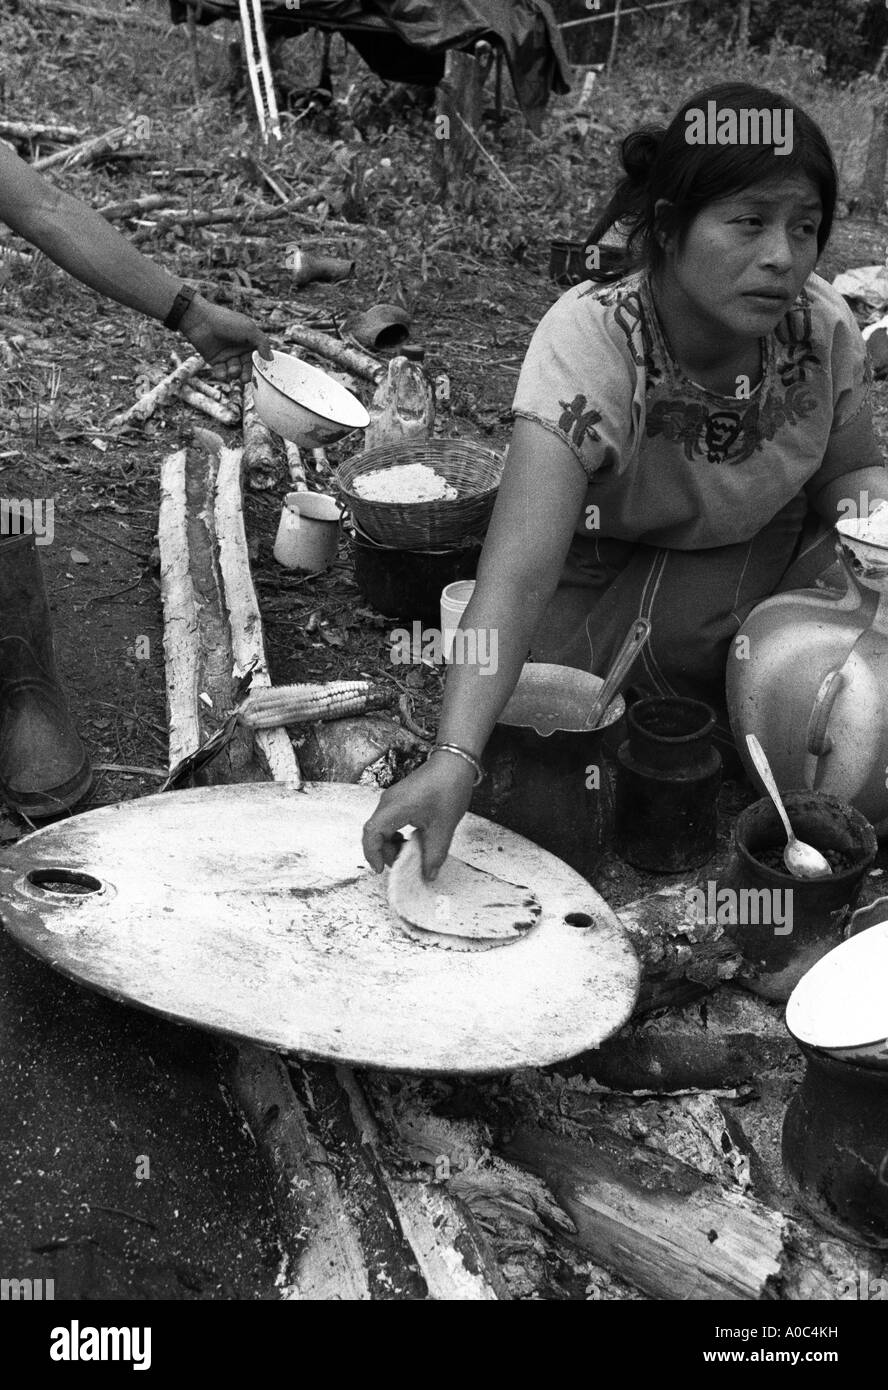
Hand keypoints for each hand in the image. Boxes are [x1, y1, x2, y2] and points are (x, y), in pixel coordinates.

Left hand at [180, 296, 272, 381]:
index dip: (259, 366)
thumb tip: (271, 359)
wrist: (200, 321)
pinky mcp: (215, 361)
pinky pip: (222, 372)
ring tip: (231, 370)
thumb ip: (262, 344)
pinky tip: (222, 372)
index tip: (259, 373)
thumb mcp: (249, 330)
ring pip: (235, 372)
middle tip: (244, 379)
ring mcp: (227, 355)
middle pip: (247, 368)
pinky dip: (222, 374)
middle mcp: (239, 349)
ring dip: (234, 373)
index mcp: (249, 341)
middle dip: (246, 374)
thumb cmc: (226, 322)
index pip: (258, 358)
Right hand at [362, 755, 476, 880]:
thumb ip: (434, 854)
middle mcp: (388, 802)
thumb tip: (428, 875)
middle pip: (375, 833)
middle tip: (405, 864)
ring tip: (410, 852)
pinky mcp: (399, 799)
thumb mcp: (443, 827)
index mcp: (394, 808)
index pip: (371, 833)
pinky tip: (412, 838)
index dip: (372, 854)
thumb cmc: (448, 788)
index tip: (381, 869)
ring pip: (382, 828)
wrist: (455, 762)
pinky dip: (397, 834)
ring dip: (392, 844)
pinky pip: (390, 821)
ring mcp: (392, 799)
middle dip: (386, 852)